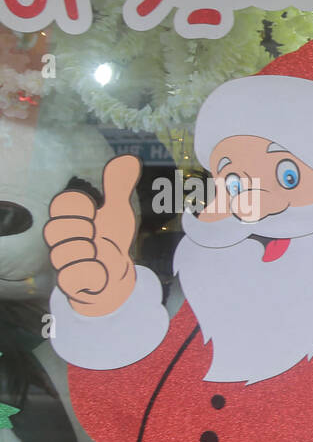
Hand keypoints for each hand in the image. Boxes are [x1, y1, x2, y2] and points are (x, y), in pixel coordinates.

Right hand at [43, 155, 140, 316]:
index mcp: (71, 218)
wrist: (117, 277)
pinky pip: (73, 275)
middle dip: (83, 232)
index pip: (63, 202)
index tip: (96, 214)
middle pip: (55, 228)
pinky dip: (93, 274)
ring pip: (65, 252)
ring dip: (91, 255)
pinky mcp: (68, 283)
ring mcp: (62, 261)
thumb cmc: (111, 241)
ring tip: (98, 257)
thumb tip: (129, 158)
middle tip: (97, 238)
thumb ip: (118, 187)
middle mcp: (61, 238)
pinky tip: (100, 273)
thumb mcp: (117, 212)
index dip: (83, 206)